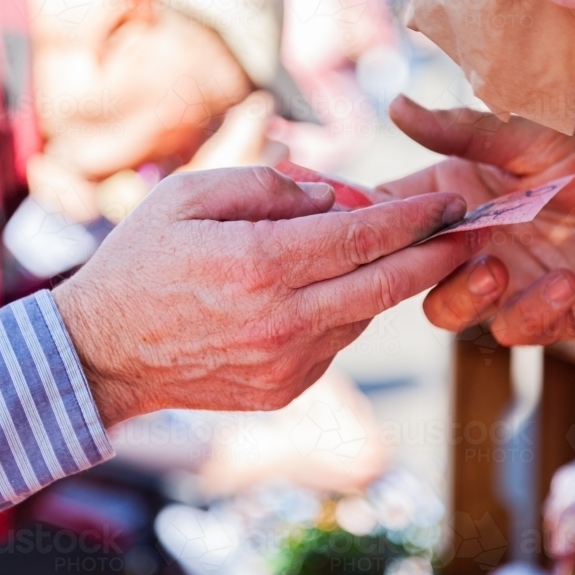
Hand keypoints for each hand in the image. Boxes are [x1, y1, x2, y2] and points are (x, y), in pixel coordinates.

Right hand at [53, 166, 484, 425]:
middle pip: (386, 286)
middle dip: (435, 255)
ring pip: (363, 315)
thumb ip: (268, 185)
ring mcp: (286, 364)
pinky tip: (323, 291)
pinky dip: (344, 313)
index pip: (362, 236)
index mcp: (257, 264)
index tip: (448, 198)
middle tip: (470, 231)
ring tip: (380, 251)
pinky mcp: (285, 390)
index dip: (415, 215)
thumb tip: (332, 195)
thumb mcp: (190, 196)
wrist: (105, 352)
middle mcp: (281, 321)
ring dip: (383, 282)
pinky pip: (336, 343)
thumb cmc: (141, 262)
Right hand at [383, 95, 574, 345]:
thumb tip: (397, 106)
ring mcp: (501, 280)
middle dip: (411, 263)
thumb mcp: (532, 137)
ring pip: (444, 309)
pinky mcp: (537, 313)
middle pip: (407, 268)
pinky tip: (567, 280)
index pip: (393, 209)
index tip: (361, 220)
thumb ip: (462, 132)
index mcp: (459, 191)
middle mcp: (472, 238)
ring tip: (496, 268)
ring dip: (462, 293)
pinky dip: (531, 309)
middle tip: (442, 244)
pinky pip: (508, 327)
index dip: (372, 219)